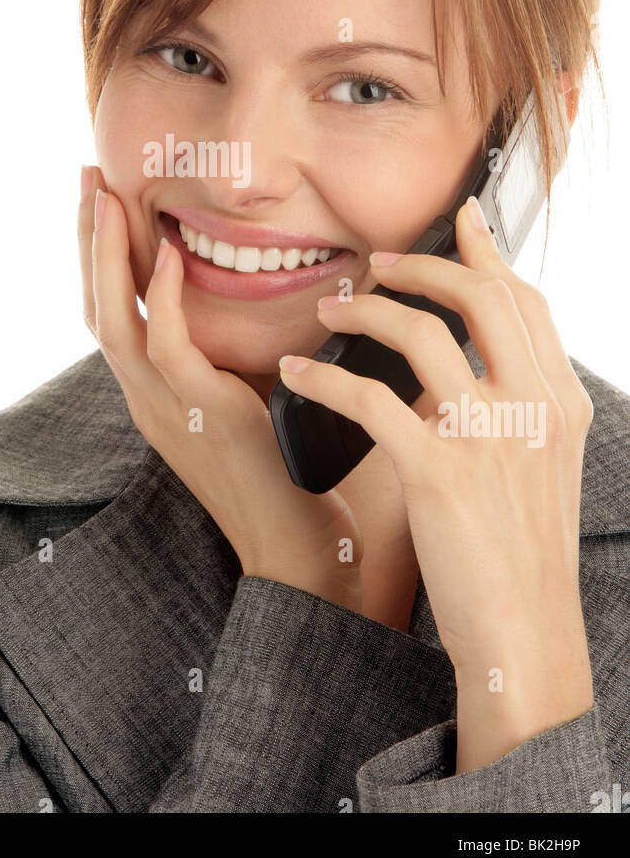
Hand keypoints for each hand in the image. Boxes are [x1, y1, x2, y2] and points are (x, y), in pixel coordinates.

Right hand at [78, 165, 363, 607]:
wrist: (303, 551)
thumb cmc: (296, 476)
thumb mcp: (260, 402)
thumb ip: (254, 351)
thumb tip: (294, 291)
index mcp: (158, 394)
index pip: (114, 312)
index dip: (103, 255)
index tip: (106, 199)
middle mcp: (147, 399)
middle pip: (95, 306)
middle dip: (89, 239)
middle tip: (87, 177)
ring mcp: (164, 409)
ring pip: (113, 320)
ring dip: (107, 254)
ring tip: (105, 196)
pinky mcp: (197, 417)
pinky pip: (166, 349)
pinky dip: (161, 300)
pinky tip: (168, 257)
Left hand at [279, 195, 594, 764]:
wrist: (526, 637)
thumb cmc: (522, 555)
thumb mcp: (543, 467)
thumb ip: (520, 406)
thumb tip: (477, 361)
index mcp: (560, 403)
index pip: (525, 303)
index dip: (488, 255)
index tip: (462, 220)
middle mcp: (533, 409)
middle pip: (480, 297)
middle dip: (422, 265)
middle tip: (377, 261)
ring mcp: (488, 439)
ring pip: (421, 333)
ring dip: (365, 312)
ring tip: (330, 310)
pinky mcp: (439, 473)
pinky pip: (370, 399)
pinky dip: (324, 377)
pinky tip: (296, 371)